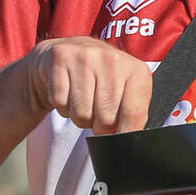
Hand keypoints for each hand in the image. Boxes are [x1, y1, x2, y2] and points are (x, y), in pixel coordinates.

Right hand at [26, 36, 151, 134]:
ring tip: (83, 100)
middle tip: (97, 111)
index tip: (119, 141)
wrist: (69, 52)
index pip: (134, 113)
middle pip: (105, 118)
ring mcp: (85, 56)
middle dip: (99, 125)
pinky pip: (60, 102)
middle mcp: (112, 59)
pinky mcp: (61, 58)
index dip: (124, 134)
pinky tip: (69, 91)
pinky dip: (62, 106)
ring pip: (81, 114)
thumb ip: (132, 115)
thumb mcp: (126, 91)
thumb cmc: (102, 78)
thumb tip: (130, 142)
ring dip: (80, 116)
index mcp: (136, 70)